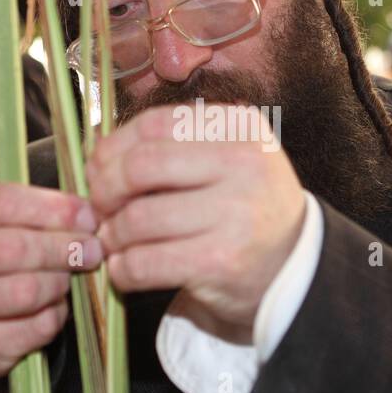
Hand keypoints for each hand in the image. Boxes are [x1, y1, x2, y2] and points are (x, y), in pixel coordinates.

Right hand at [0, 183, 101, 380]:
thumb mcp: (6, 223)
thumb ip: (40, 211)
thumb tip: (87, 214)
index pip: (2, 203)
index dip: (54, 209)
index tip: (88, 218)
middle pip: (13, 249)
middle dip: (63, 248)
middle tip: (92, 251)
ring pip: (26, 291)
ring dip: (59, 284)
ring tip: (65, 279)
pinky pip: (34, 327)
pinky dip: (54, 316)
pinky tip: (51, 308)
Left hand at [86, 105, 305, 342]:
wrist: (294, 267)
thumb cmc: (245, 210)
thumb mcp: (226, 160)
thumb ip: (172, 147)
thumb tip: (97, 152)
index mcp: (239, 128)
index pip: (155, 124)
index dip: (114, 147)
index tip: (99, 169)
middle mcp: (242, 163)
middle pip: (140, 167)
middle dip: (105, 190)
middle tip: (100, 207)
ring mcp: (235, 213)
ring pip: (138, 218)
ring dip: (112, 234)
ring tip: (113, 241)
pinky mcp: (221, 261)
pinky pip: (146, 263)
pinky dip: (123, 269)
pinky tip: (126, 269)